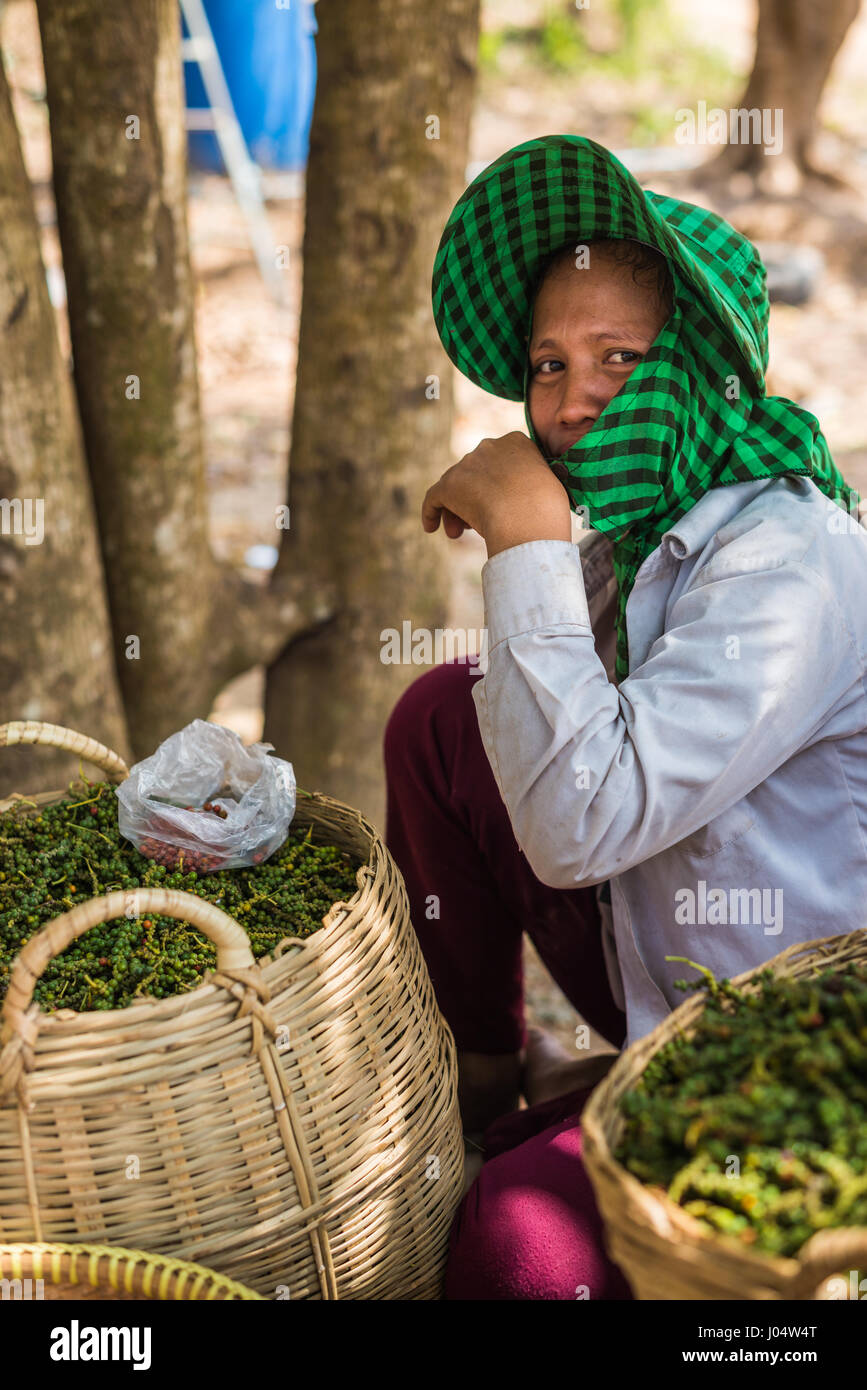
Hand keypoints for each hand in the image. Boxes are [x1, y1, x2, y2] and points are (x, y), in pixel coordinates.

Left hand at [421, 431, 571, 557]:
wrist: (530, 516)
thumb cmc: (547, 509)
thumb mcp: (549, 485)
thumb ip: (532, 483)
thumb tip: (523, 495)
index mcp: (516, 442)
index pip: (500, 463)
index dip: (497, 485)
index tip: (501, 505)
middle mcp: (489, 446)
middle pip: (475, 475)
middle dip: (474, 498)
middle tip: (476, 524)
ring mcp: (467, 464)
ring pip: (455, 487)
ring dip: (456, 509)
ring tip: (458, 533)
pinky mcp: (449, 485)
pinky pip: (434, 497)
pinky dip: (431, 512)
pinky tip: (430, 527)